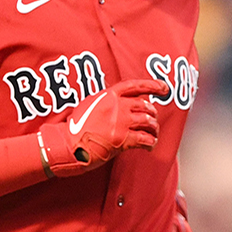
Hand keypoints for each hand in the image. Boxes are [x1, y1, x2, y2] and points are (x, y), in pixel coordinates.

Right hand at [37, 79, 168, 177]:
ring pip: (148, 122)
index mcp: (108, 95)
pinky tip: (149, 146)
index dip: (152, 85)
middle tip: (152, 120)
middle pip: (145, 106)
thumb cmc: (76, 127)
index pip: (135, 86)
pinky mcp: (121, 140)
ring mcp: (120, 123)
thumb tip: (121, 101)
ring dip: (153, 129)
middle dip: (152, 114)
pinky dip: (150, 142)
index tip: (164, 88)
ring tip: (152, 134)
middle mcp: (117, 107)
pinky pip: (144, 139)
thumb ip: (106, 101)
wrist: (67, 144)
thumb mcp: (89, 105)